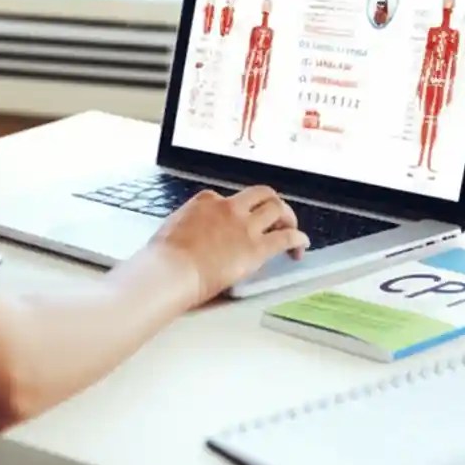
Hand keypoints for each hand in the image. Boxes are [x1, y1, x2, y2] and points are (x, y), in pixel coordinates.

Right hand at [150, 185, 309, 303]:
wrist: (171, 271)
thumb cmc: (163, 258)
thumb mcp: (170, 230)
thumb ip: (186, 228)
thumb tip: (186, 236)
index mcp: (205, 202)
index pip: (227, 198)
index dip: (236, 210)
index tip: (238, 221)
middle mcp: (228, 208)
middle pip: (260, 194)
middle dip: (271, 202)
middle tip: (276, 216)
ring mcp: (245, 226)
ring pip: (277, 208)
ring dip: (288, 217)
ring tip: (291, 229)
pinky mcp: (257, 248)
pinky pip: (287, 237)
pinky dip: (299, 238)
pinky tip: (301, 245)